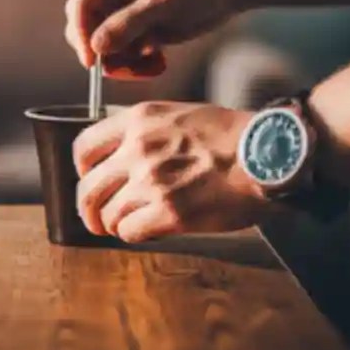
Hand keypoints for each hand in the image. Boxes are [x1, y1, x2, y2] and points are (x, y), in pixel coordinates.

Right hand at [64, 0, 240, 77]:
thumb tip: (96, 47)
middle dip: (102, 50)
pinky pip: (120, 52)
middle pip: (84, 27)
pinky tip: (155, 58)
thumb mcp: (162, 4)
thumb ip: (127, 24)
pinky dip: (133, 62)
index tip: (92, 61)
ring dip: (121, 59)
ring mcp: (120, 10)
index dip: (80, 34)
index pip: (80, 5)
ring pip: (101, 45)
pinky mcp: (133, 28)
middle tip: (124, 67)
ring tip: (150, 60)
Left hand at [73, 101, 287, 241]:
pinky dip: (133, 234)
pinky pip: (129, 231)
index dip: (82, 170)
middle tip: (94, 219)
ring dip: (113, 224)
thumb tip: (122, 158)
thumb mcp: (178, 115)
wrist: (267, 152)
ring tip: (125, 225)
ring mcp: (152, 182)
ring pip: (107, 214)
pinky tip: (147, 230)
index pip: (84, 147)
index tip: (89, 179)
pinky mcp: (169, 212)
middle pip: (87, 188)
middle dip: (87, 209)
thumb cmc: (231, 135)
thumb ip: (145, 132)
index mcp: (138, 121)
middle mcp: (137, 149)